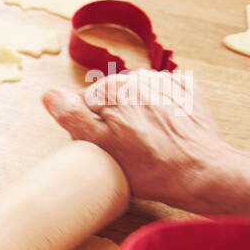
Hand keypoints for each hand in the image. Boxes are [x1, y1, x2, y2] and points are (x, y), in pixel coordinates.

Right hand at [42, 70, 231, 208]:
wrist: (201, 172)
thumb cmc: (149, 166)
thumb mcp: (100, 146)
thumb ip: (72, 116)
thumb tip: (49, 94)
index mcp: (112, 88)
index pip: (83, 103)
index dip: (88, 128)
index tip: (102, 148)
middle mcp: (138, 77)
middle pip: (111, 99)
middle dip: (112, 120)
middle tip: (125, 149)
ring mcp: (165, 82)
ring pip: (136, 98)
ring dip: (136, 116)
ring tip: (147, 142)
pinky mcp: (187, 91)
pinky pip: (163, 97)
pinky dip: (160, 111)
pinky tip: (164, 132)